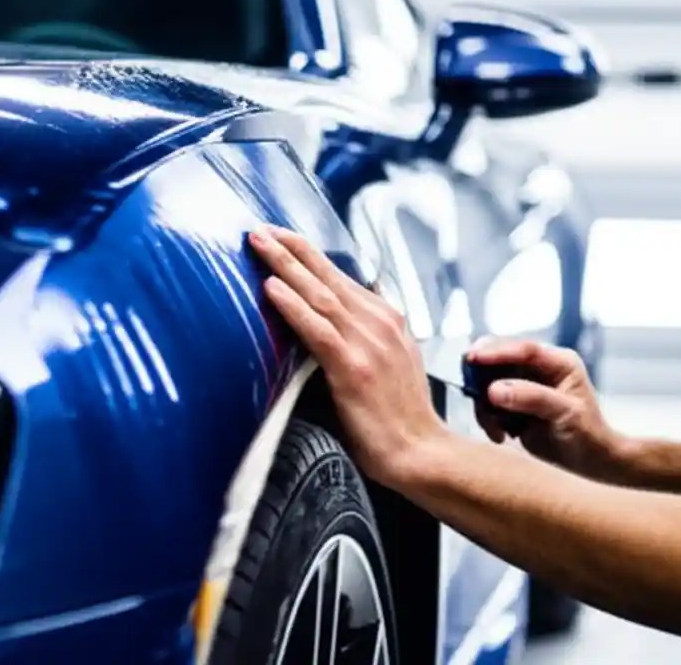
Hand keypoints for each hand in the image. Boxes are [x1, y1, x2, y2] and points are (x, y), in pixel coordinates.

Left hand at [248, 226, 447, 487]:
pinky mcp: (353, 368)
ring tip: (258, 243)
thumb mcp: (392, 360)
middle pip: (327, 275)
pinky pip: (317, 329)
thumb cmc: (399, 415)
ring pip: (319, 294)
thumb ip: (367, 334)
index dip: (309, 254)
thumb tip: (336, 316)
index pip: (341, 277)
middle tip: (260, 228)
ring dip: (286, 265)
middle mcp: (380, 322)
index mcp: (387, 318)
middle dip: (292, 249)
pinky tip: (272, 287)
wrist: (422, 453)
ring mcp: (368, 343)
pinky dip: (294, 305)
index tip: (281, 236)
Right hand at [467, 338, 630, 482]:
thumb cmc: (587, 434)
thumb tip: (493, 390)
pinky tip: (501, 435)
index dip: (497, 351)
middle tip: (475, 397)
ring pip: (487, 382)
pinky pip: (486, 402)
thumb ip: (531, 398)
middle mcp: (538, 368)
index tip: (473, 358)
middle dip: (483, 379)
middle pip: (498, 360)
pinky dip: (487, 418)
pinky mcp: (511, 402)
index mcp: (558, 362)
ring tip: (496, 429)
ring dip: (484, 406)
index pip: (524, 349)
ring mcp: (523, 384)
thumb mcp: (565, 414)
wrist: (587, 461)